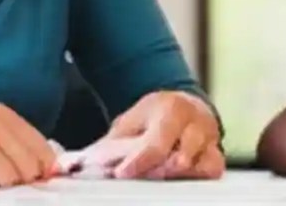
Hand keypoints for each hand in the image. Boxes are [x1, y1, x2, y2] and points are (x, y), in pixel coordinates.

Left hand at [82, 91, 223, 179]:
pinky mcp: (217, 154)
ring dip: (179, 176)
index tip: (121, 174)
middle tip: (137, 177)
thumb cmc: (153, 118)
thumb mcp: (129, 124)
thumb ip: (107, 146)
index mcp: (170, 109)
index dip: (138, 162)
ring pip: (201, 166)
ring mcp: (209, 139)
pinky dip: (197, 177)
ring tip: (157, 179)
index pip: (155, 143)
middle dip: (159, 171)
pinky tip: (178, 180)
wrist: (184, 105)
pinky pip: (213, 171)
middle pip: (181, 157)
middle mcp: (194, 122)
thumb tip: (69, 165)